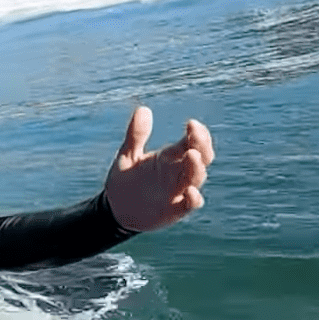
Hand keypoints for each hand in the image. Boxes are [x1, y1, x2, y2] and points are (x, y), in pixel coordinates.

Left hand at [103, 106, 213, 232]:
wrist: (116, 210)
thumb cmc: (125, 181)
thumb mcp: (127, 155)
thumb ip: (136, 135)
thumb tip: (143, 109)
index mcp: (169, 158)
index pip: (191, 143)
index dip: (197, 134)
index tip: (192, 124)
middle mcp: (178, 173)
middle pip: (200, 159)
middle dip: (202, 147)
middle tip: (196, 136)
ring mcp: (178, 191)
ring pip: (196, 179)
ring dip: (197, 168)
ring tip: (192, 155)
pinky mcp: (175, 210)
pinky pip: (190, 205)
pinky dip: (194, 199)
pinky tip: (190, 192)